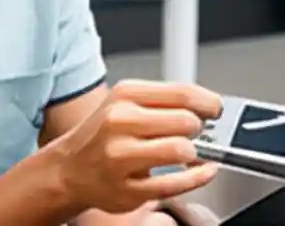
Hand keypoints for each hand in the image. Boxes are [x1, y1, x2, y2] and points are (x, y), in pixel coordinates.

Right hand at [51, 80, 222, 215]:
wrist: (69, 169)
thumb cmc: (104, 134)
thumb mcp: (127, 102)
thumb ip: (166, 100)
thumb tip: (210, 105)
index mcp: (125, 95)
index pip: (183, 93)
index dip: (209, 103)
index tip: (216, 109)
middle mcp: (119, 123)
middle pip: (186, 121)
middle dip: (199, 129)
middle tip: (194, 133)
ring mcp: (120, 157)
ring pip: (180, 150)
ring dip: (193, 153)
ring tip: (187, 152)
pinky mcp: (126, 190)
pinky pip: (175, 184)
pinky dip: (197, 178)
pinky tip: (200, 171)